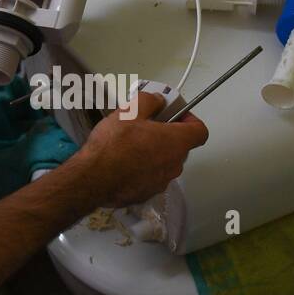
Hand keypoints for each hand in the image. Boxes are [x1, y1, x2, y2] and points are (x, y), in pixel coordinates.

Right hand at [76, 93, 208, 207]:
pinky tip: (124, 163)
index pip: (200, 131)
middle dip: (167, 135)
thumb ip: (149, 101)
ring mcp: (161, 182)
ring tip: (131, 146)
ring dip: (154, 153)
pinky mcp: (147, 194)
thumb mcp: (129, 111)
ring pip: (165, 162)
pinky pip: (151, 177)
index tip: (175, 115)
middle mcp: (174, 165)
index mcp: (176, 142)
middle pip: (180, 146)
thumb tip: (158, 100)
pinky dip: (143, 169)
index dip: (190, 120)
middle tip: (146, 127)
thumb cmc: (113, 145)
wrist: (93, 180)